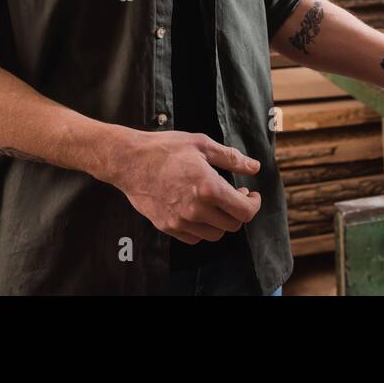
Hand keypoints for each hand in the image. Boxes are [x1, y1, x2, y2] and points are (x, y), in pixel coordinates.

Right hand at [112, 130, 261, 243]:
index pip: (245, 212)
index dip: (254, 205)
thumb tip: (254, 167)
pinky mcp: (167, 226)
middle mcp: (196, 209)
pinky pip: (194, 237)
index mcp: (209, 188)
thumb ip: (231, 158)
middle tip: (234, 194)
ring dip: (221, 221)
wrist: (129, 161)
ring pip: (214, 235)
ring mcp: (181, 221)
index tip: (251, 195)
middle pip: (232, 226)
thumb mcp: (202, 144)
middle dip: (238, 211)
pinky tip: (198, 210)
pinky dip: (202, 228)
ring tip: (215, 202)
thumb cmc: (165, 149)